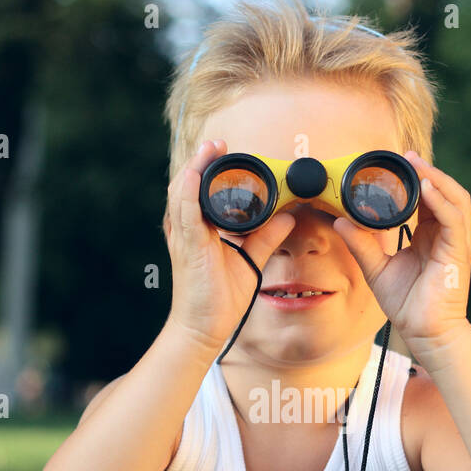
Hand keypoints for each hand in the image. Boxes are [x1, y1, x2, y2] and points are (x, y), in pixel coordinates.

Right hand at [163, 140, 296, 352]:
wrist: (204, 327)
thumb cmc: (219, 298)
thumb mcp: (250, 259)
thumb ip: (267, 236)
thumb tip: (289, 217)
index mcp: (197, 229)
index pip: (199, 191)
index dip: (209, 169)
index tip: (226, 151)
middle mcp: (186, 229)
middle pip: (187, 184)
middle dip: (201, 160)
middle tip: (219, 142)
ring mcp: (184, 237)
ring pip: (182, 192)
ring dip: (195, 166)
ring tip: (209, 147)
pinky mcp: (188, 247)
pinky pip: (185, 213)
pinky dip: (189, 191)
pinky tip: (195, 174)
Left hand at [331, 150, 470, 358]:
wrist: (425, 333)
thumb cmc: (408, 304)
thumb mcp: (377, 269)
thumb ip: (361, 244)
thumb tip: (340, 222)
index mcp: (429, 235)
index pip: (427, 198)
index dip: (415, 179)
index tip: (395, 164)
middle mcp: (445, 234)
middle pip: (444, 192)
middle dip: (427, 171)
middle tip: (405, 156)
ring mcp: (455, 242)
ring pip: (455, 199)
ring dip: (437, 179)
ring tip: (417, 164)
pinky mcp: (459, 252)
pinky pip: (453, 219)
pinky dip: (440, 201)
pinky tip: (426, 188)